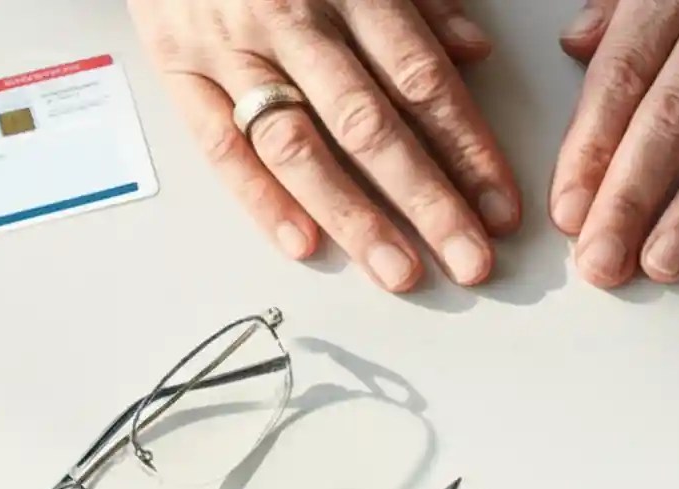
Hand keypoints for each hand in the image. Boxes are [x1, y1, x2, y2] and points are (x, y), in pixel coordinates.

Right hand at [129, 0, 521, 291]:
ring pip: (300, 147)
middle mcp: (291, 21)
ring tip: (399, 270)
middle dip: (428, 202)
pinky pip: (221, 146)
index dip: (468, 150)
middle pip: (370, 126)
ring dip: (355, 218)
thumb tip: (472, 52)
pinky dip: (262, 200)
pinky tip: (305, 245)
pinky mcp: (179, 70)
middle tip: (469, 258)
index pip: (422, 82)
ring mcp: (232, 49)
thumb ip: (417, 2)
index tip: (499, 206)